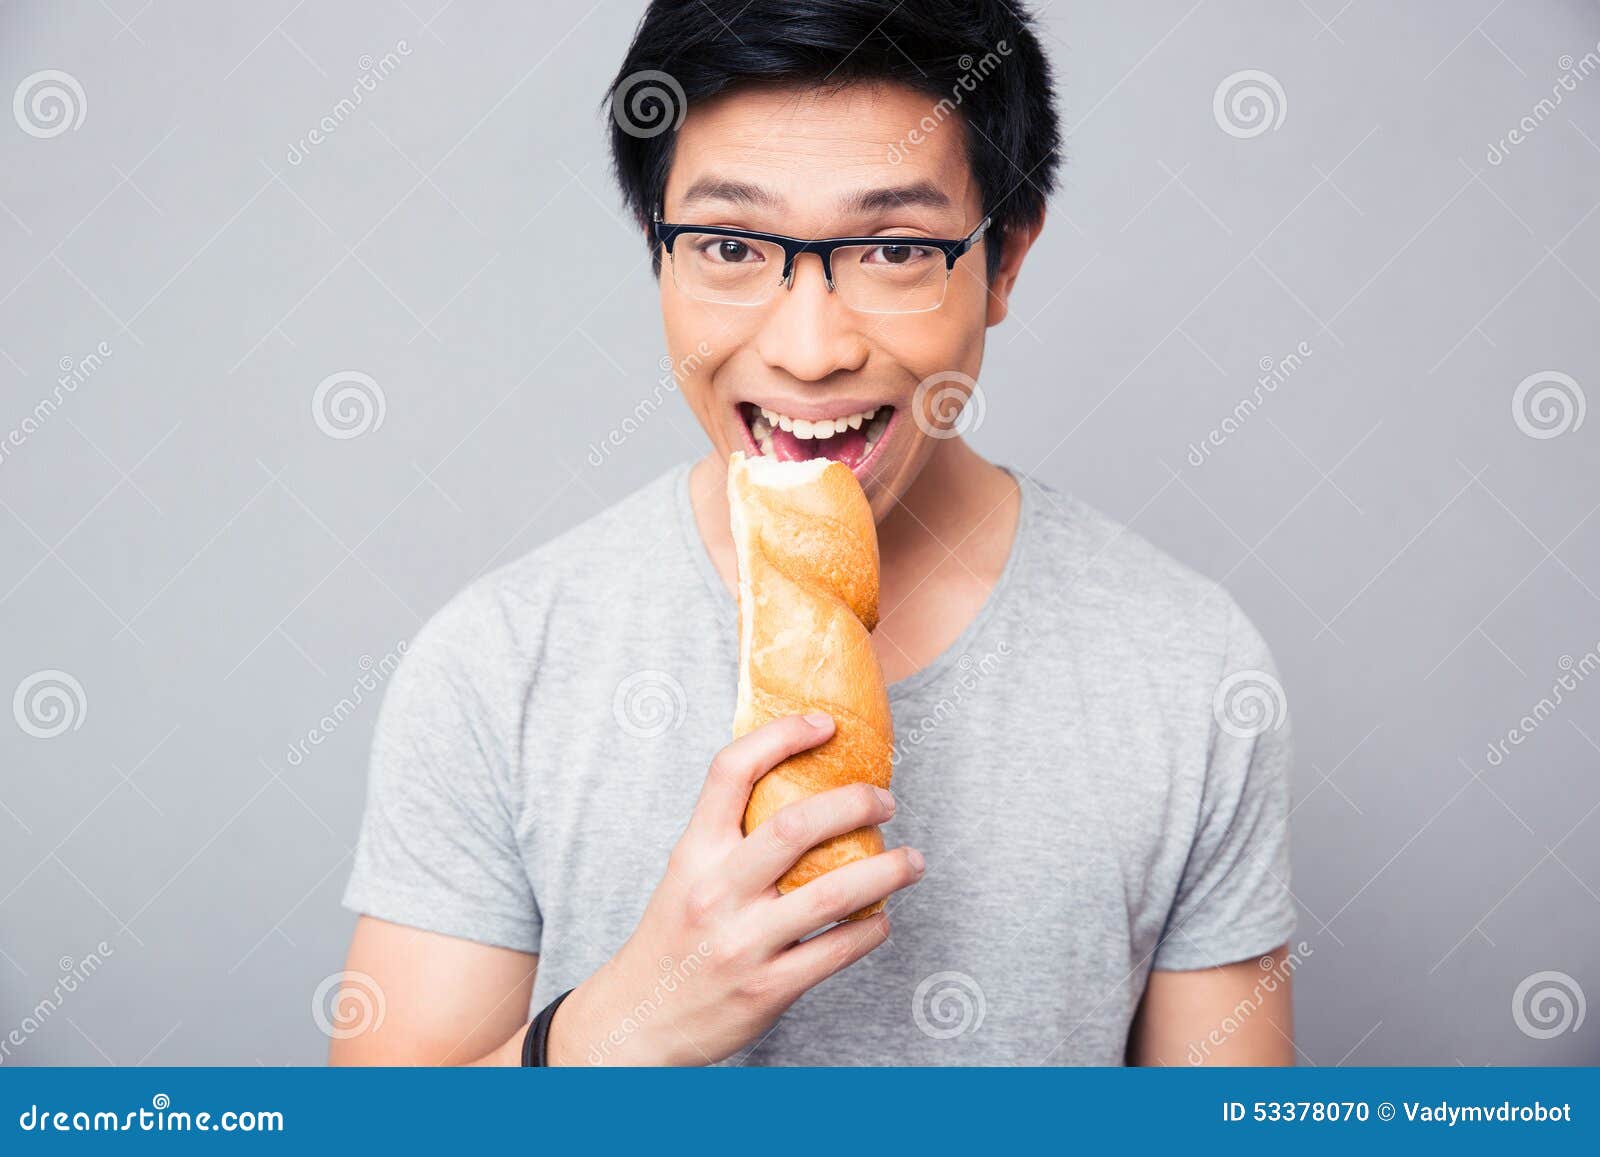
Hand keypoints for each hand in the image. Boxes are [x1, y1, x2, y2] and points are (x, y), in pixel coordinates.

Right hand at [546, 712, 923, 1064]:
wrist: (637, 1020)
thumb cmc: (673, 935)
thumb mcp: (687, 872)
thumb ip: (730, 834)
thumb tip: (798, 780)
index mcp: (694, 853)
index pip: (731, 772)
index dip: (781, 735)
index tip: (825, 723)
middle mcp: (716, 892)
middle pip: (795, 826)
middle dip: (855, 803)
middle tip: (886, 800)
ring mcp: (742, 943)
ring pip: (832, 894)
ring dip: (887, 871)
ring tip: (913, 860)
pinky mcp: (767, 990)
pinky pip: (836, 951)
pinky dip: (871, 929)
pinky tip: (880, 918)